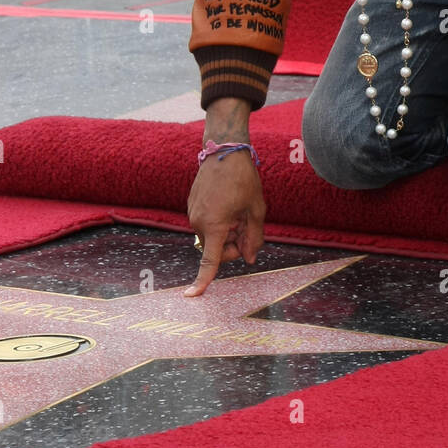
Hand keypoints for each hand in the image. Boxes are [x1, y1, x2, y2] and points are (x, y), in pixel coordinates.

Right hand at [186, 148, 265, 296]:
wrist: (223, 150)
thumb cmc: (242, 178)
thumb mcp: (256, 209)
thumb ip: (254, 237)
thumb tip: (249, 258)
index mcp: (215, 225)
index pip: (210, 260)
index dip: (203, 281)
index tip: (192, 296)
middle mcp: (198, 222)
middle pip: (217, 249)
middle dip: (233, 244)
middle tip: (246, 224)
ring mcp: (193, 213)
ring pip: (212, 236)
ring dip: (227, 231)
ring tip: (238, 209)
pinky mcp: (192, 206)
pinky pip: (206, 224)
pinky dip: (219, 222)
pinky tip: (228, 203)